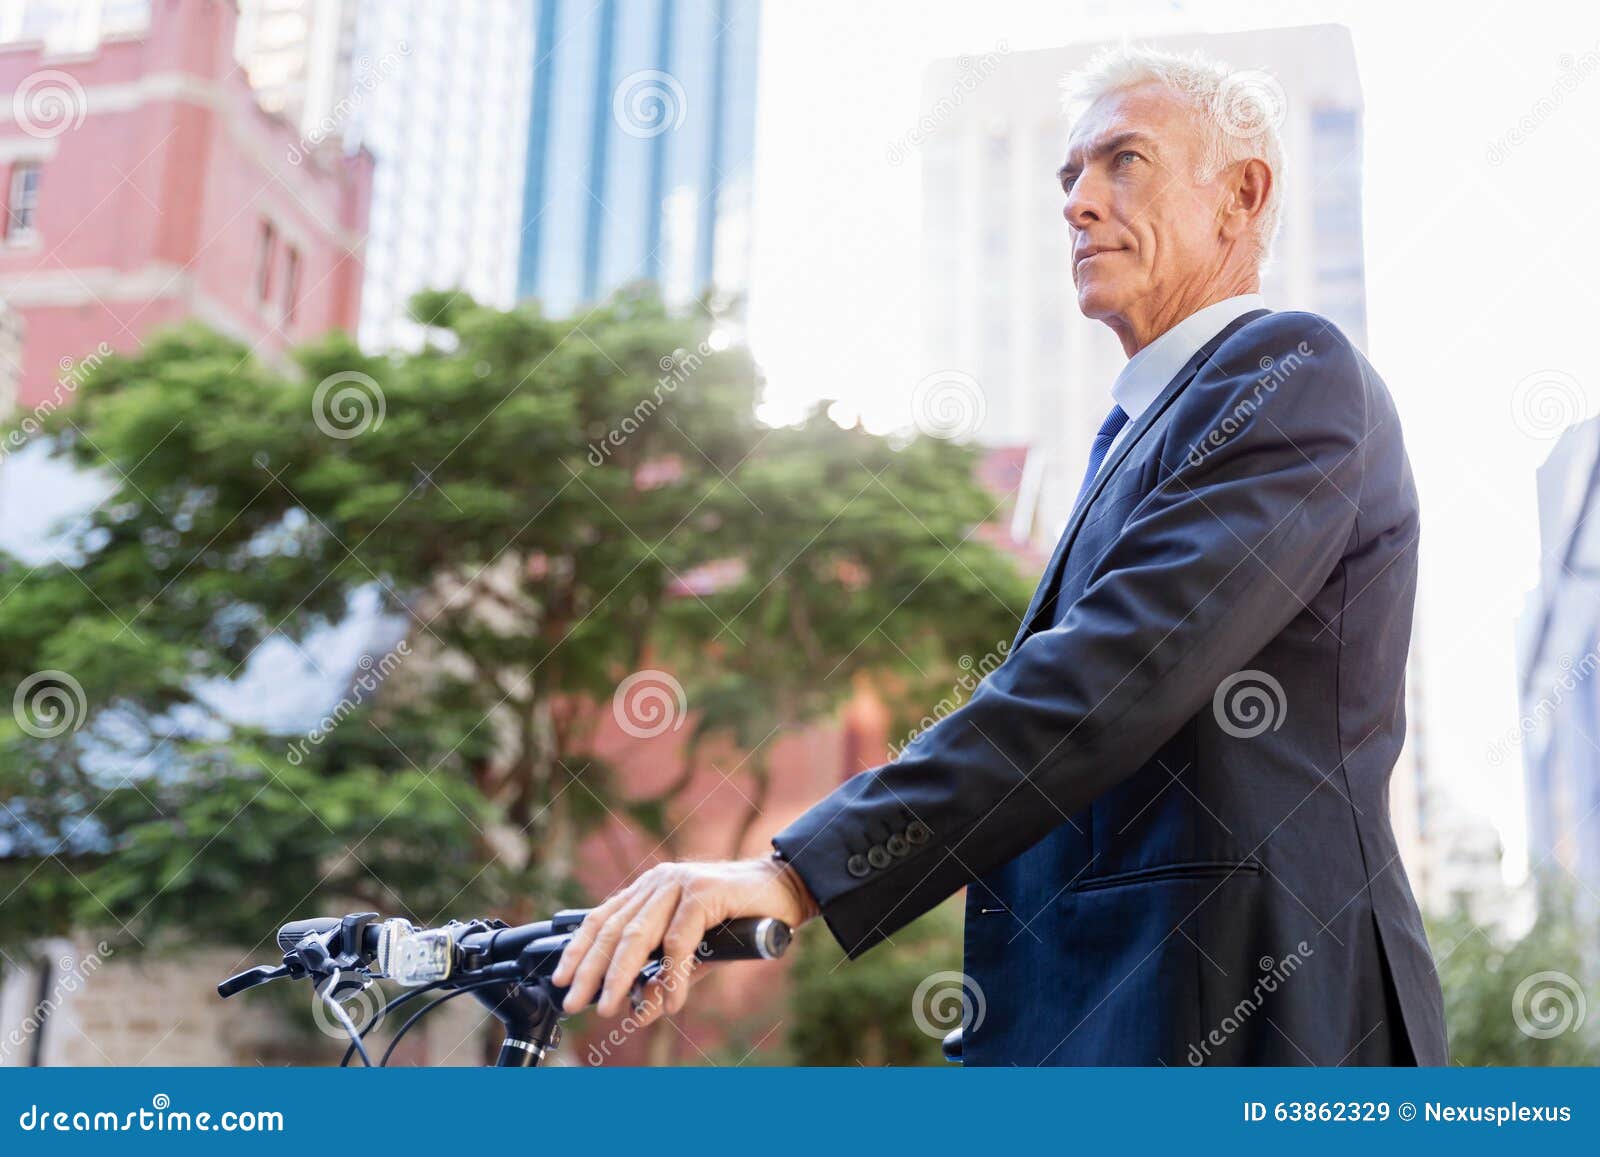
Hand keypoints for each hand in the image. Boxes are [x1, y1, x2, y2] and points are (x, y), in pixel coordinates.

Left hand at [551, 857, 818, 1023]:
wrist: (785, 890)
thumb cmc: (739, 918)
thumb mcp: (695, 954)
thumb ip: (666, 977)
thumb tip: (640, 1010)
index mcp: (648, 890)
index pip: (601, 918)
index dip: (578, 950)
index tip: (561, 980)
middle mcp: (657, 882)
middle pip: (612, 929)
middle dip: (591, 971)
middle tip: (576, 1003)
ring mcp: (679, 884)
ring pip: (638, 935)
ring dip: (621, 976)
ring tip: (611, 1007)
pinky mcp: (703, 893)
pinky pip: (679, 942)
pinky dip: (673, 976)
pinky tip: (673, 1002)